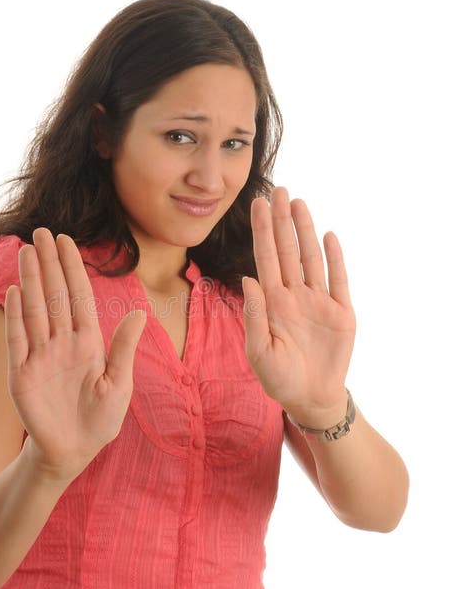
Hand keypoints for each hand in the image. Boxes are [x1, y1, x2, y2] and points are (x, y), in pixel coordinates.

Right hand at [4, 229, 146, 481]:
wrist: (72, 452)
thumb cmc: (99, 420)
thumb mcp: (119, 384)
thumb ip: (123, 348)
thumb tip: (137, 312)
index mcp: (88, 341)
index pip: (79, 296)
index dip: (72, 268)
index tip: (66, 241)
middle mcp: (62, 342)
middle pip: (54, 295)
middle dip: (49, 264)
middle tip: (41, 232)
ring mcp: (40, 355)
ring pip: (35, 310)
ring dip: (31, 281)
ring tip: (27, 251)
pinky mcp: (21, 373)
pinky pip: (18, 339)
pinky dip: (16, 316)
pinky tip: (15, 291)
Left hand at [242, 187, 355, 426]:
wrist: (311, 398)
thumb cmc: (279, 379)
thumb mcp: (259, 352)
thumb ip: (253, 316)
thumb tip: (247, 278)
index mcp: (272, 302)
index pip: (264, 259)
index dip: (261, 232)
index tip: (256, 205)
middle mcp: (294, 295)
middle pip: (286, 250)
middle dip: (282, 220)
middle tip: (277, 190)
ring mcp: (318, 301)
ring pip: (311, 258)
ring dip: (305, 230)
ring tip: (298, 202)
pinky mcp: (341, 312)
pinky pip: (338, 280)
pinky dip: (335, 258)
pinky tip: (328, 235)